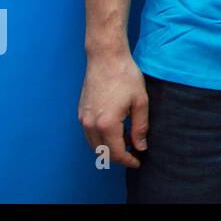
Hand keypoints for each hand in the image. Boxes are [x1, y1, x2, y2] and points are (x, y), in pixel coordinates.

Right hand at [79, 51, 148, 169]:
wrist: (105, 58)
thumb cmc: (125, 76)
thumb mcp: (140, 102)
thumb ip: (140, 127)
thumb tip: (140, 146)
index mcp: (106, 124)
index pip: (116, 153)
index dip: (128, 161)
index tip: (138, 161)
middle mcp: (90, 125)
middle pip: (102, 152)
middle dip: (118, 157)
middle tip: (134, 153)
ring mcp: (82, 119)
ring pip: (93, 145)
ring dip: (108, 149)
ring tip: (126, 143)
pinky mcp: (80, 112)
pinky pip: (89, 134)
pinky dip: (100, 139)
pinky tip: (115, 132)